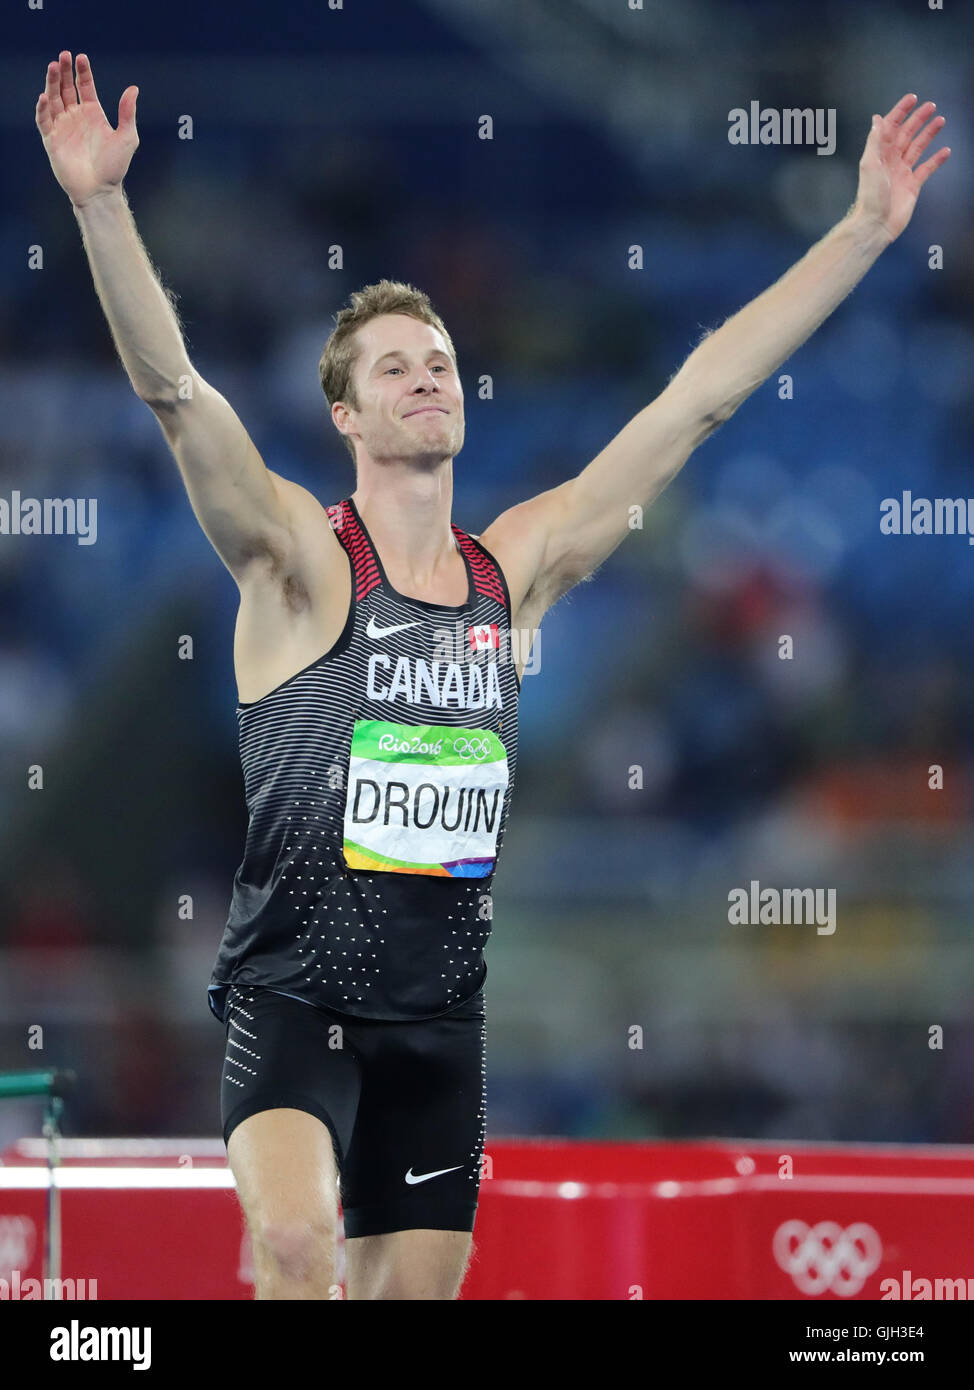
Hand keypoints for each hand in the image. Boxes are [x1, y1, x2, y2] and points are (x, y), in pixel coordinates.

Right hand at [35, 51, 138, 207]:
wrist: (100, 190)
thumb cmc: (115, 167)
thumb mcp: (127, 137)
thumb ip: (127, 113)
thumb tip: (134, 89)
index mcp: (93, 113)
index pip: (85, 86)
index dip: (83, 71)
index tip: (81, 57)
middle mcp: (76, 116)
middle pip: (67, 88)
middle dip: (65, 72)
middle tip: (63, 56)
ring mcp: (63, 126)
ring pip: (53, 99)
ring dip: (52, 83)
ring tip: (53, 67)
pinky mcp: (52, 139)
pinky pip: (43, 120)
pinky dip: (42, 108)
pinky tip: (44, 97)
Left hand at [853, 94, 949, 242]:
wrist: (876, 224)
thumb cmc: (870, 196)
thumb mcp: (869, 164)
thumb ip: (875, 141)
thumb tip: (877, 118)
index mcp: (880, 154)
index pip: (891, 127)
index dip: (900, 112)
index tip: (912, 99)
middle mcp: (891, 161)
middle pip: (906, 134)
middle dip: (918, 119)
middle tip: (931, 105)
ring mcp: (902, 173)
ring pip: (918, 147)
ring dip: (928, 134)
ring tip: (941, 120)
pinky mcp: (913, 185)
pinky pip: (927, 168)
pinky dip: (936, 159)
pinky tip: (946, 151)